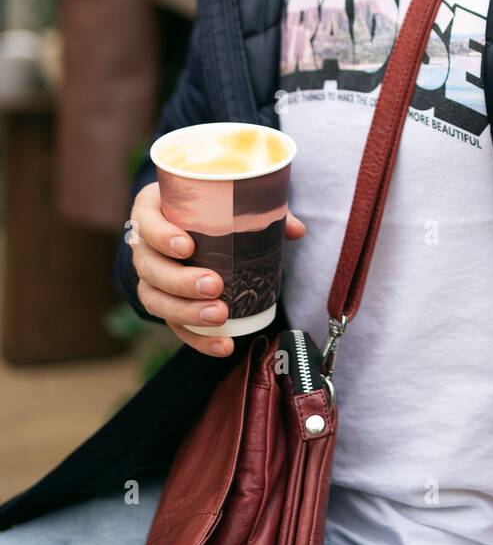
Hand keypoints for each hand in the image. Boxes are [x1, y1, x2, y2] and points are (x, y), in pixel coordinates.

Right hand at [129, 180, 305, 356]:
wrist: (180, 227)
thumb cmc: (202, 208)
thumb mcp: (221, 200)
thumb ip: (258, 210)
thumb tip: (296, 230)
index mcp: (152, 210)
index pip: (147, 222)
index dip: (162, 236)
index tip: (187, 245)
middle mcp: (143, 246)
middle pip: (151, 267)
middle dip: (181, 281)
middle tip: (215, 285)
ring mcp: (149, 278)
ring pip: (156, 300)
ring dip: (187, 313)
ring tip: (220, 316)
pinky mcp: (162, 304)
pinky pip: (172, 325)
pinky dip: (197, 338)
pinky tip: (222, 344)